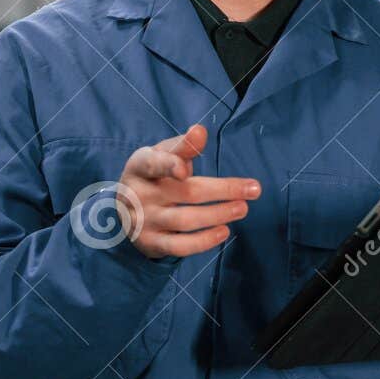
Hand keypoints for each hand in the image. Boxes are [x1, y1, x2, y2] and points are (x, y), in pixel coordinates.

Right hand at [119, 123, 259, 258]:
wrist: (125, 211)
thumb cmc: (153, 175)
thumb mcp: (160, 155)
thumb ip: (182, 145)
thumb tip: (200, 131)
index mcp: (140, 167)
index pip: (153, 164)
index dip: (169, 165)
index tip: (185, 169)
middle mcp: (139, 195)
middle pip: (186, 192)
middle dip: (223, 190)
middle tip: (254, 189)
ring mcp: (144, 221)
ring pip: (186, 220)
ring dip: (219, 214)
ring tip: (242, 208)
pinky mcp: (152, 244)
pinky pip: (180, 247)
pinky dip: (204, 241)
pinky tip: (224, 231)